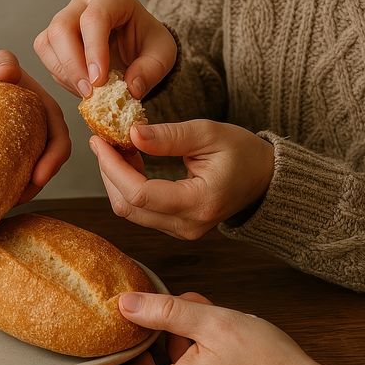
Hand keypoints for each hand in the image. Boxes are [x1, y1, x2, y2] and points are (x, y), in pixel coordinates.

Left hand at [0, 50, 71, 201]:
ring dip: (20, 192)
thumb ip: (0, 63)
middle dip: (35, 186)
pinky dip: (5, 191)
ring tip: (0, 204)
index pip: (59, 139)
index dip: (53, 160)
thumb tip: (6, 71)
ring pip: (31, 178)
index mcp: (46, 112)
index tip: (38, 177)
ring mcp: (29, 149)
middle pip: (48, 166)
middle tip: (15, 199)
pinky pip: (14, 180)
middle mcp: (42, 134)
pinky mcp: (13, 161)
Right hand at [34, 0, 176, 99]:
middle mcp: (83, 4)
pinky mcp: (53, 39)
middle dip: (73, 65)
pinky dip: (60, 76)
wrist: (136, 48)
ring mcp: (64, 19)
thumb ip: (151, 70)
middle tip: (90, 93)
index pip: (95, 16)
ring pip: (47, 42)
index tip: (100, 81)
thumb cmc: (147, 44)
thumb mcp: (163, 55)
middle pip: (62, 27)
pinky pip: (46, 56)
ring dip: (64, 73)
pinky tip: (81, 87)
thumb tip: (131, 88)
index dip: (94, 50)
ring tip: (87, 94)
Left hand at [91, 120, 274, 239]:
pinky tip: (129, 161)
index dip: (113, 168)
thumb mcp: (209, 133)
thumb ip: (169, 136)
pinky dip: (128, 186)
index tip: (99, 141)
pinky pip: (141, 211)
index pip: (140, 194)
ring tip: (116, 147)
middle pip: (129, 207)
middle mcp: (187, 225)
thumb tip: (131, 134)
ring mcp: (181, 230)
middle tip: (103, 140)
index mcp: (199, 203)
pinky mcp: (176, 227)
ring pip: (130, 212)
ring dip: (115, 179)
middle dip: (109, 172)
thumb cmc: (243, 152)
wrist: (265, 178)